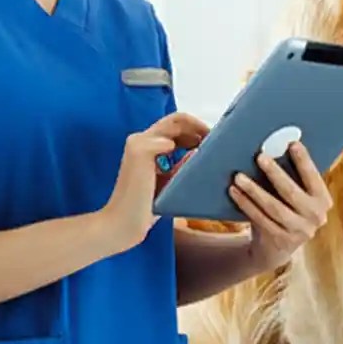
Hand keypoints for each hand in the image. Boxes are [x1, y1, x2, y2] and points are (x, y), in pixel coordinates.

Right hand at [99, 112, 208, 254]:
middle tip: (218, 141)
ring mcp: (139, 143)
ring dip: (197, 132)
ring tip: (212, 146)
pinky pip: (167, 141)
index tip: (212, 141)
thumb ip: (181, 164)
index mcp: (146, 145)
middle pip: (177, 119)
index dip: (196, 128)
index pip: (174, 125)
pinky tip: (194, 159)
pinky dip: (185, 148)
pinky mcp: (140, 151)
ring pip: (175, 123)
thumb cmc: (145, 207)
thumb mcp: (169, 181)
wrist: (123, 224)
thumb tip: (200, 151)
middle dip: (201, 127)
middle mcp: (140, 139)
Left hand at [228, 141, 332, 271]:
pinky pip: (260, 219)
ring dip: (254, 190)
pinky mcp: (280, 241)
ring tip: (238, 176)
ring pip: (273, 207)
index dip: (304, 161)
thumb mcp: (296, 195)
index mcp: (323, 200)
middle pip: (291, 192)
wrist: (277, 247)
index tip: (292, 143)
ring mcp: (299, 232)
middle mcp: (316, 217)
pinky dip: (245, 204)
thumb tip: (275, 144)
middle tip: (259, 157)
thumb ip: (292, 175)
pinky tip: (234, 191)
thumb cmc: (286, 207)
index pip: (313, 177)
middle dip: (275, 173)